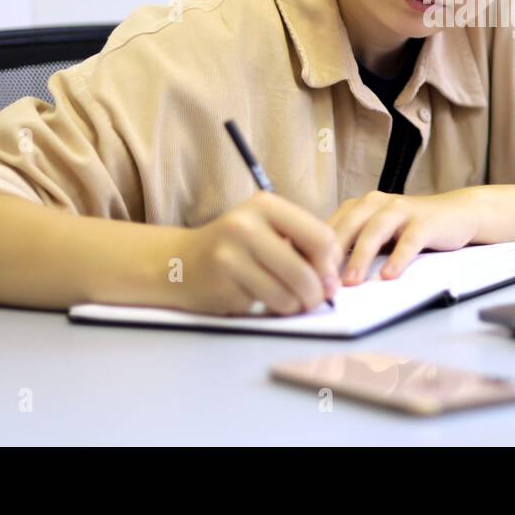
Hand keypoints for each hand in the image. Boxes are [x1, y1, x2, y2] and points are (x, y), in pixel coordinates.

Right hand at [177, 191, 340, 315]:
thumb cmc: (237, 246)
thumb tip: (333, 280)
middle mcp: (245, 226)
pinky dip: (266, 309)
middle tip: (313, 299)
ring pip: (286, 296)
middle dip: (316, 294)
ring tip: (285, 299)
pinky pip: (262, 307)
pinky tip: (254, 296)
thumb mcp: (269, 228)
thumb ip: (304, 244)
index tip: (327, 277)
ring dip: (292, 306)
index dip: (330, 264)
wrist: (180, 261)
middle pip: (305, 273)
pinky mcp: (220, 286)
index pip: (321, 237)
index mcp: (265, 205)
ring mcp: (229, 257)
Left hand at [328, 188, 484, 284]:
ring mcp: (402, 210)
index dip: (316, 252)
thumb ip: (352, 246)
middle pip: (348, 226)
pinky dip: (398, 257)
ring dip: (361, 257)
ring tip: (351, 282)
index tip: (305, 278)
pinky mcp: (426, 221)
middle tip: (322, 282)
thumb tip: (317, 274)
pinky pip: (410, 240)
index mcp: (359, 207)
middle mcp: (377, 203)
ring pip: (375, 230)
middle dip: (332, 255)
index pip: (330, 228)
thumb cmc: (410, 230)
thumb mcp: (377, 234)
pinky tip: (389, 275)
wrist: (457, 214)